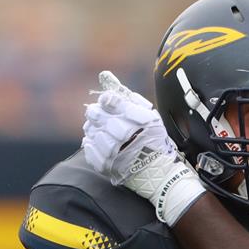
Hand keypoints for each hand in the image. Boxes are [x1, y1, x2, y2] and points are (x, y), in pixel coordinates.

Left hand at [82, 70, 204, 224]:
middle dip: (96, 113)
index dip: (106, 100)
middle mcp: (123, 134)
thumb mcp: (147, 115)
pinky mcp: (106, 165)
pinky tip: (97, 143)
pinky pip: (89, 150)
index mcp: (136, 119)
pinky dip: (90, 145)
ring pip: (92, 132)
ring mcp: (113, 151)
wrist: (158, 173)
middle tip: (99, 115)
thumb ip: (126, 95)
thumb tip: (105, 75)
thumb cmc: (154, 141)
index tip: (106, 102)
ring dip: (93, 129)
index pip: (110, 101)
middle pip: (98, 115)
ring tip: (102, 131)